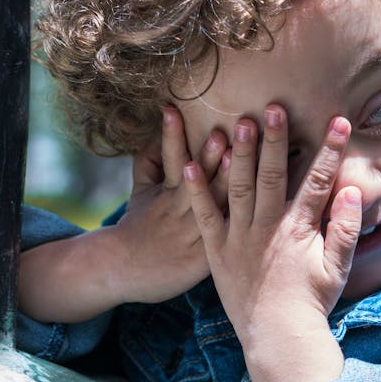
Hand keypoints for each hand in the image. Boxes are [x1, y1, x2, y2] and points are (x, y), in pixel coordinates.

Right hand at [110, 106, 230, 303]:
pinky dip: (241, 223)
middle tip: (221, 133)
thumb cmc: (138, 226)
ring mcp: (193, 235)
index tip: (172, 109)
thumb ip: (149, 162)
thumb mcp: (141, 192)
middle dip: (207, 157)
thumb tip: (158, 133)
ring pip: (213, 207)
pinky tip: (258, 210)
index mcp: (166, 193)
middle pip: (195, 181)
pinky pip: (227, 236)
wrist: (123, 271)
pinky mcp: (206, 257)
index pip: (169, 160)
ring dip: (224, 184)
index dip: (171, 136)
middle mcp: (179, 212)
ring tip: (235, 161)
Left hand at [184, 104, 361, 338]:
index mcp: (300, 230)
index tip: (338, 122)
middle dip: (274, 139)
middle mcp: (268, 228)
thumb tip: (353, 191)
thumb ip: (347, 229)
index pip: (317, 181)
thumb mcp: (339, 268)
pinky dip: (196, 190)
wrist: (278, 337)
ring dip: (237, 154)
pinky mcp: (216, 250)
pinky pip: (204, 216)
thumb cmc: (312, 302)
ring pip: (237, 187)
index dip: (329, 150)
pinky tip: (188, 164)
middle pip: (271, 175)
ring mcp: (239, 238)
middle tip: (273, 107)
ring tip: (236, 122)